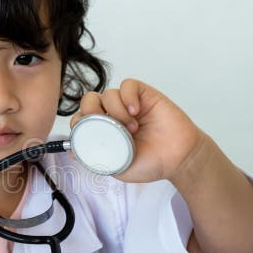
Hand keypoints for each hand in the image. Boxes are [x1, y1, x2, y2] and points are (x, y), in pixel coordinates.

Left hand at [69, 78, 206, 183]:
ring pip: (108, 93)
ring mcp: (127, 104)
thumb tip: (74, 153)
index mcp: (103, 131)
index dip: (80, 123)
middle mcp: (113, 115)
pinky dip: (127, 96)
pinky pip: (127, 85)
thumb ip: (98, 160)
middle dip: (91, 111)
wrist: (179, 159)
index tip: (88, 135)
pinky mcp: (143, 95)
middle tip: (103, 126)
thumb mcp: (119, 168)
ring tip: (131, 128)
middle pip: (89, 100)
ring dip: (116, 110)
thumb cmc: (150, 163)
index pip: (81, 118)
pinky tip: (135, 112)